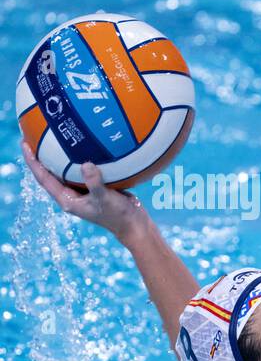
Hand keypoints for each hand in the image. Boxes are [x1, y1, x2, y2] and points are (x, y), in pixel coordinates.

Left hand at [21, 141, 147, 242]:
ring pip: (64, 172)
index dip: (33, 162)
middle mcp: (71, 195)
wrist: (134, 224)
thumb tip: (86, 164)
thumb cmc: (118, 216)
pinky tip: (80, 147)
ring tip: (52, 139)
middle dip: (40, 157)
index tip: (25, 145)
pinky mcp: (93, 188)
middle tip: (33, 137)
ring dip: (57, 157)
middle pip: (49, 174)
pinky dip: (77, 159)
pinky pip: (80, 171)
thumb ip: (94, 182)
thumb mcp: (105, 199)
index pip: (44, 179)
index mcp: (68, 200)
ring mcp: (82, 192)